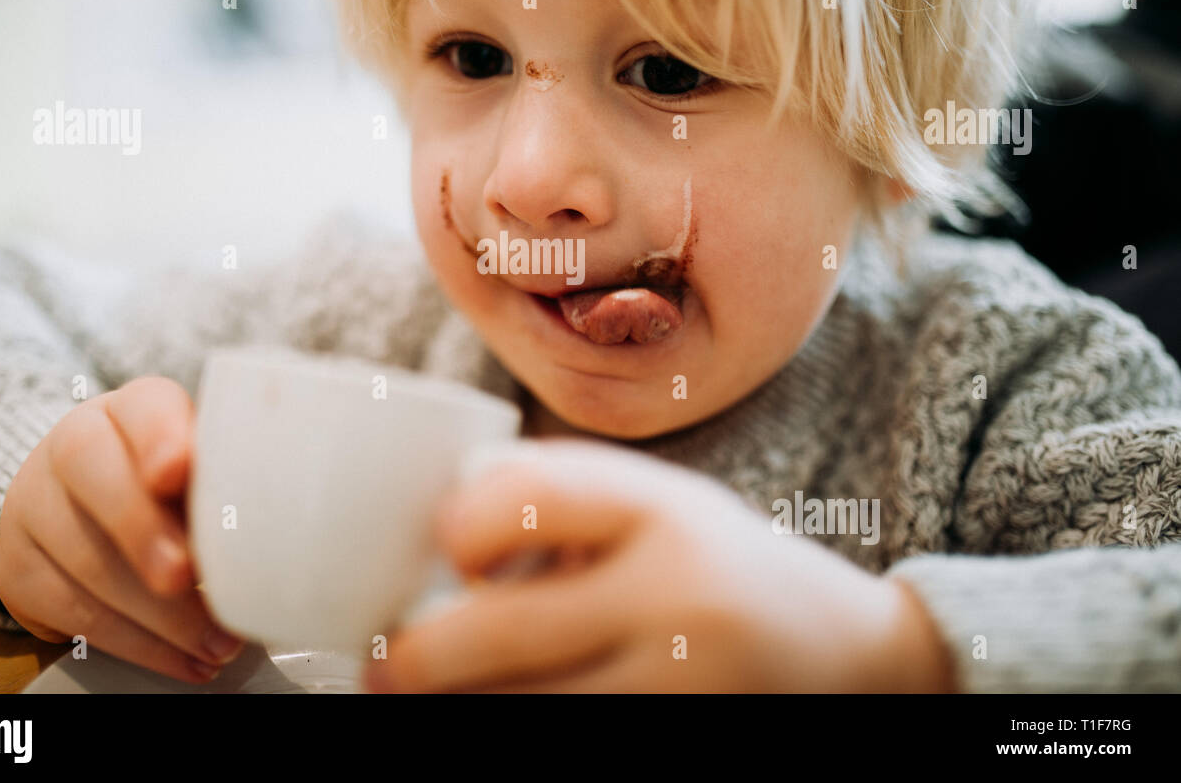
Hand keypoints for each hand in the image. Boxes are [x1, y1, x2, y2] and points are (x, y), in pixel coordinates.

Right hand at [0, 376, 244, 682]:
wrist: (74, 505)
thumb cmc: (164, 487)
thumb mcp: (201, 467)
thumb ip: (236, 480)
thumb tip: (298, 529)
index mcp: (131, 411)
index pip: (143, 406)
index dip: (160, 436)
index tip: (178, 470)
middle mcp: (73, 445)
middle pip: (95, 473)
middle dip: (145, 530)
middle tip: (187, 576)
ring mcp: (34, 505)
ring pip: (84, 556)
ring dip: (157, 613)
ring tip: (217, 642)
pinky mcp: (17, 568)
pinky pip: (71, 610)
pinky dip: (136, 643)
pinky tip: (183, 659)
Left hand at [362, 438, 956, 691]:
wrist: (855, 659)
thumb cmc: (724, 565)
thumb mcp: (662, 502)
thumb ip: (559, 496)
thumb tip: (429, 540)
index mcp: (665, 512)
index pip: (516, 503)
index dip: (457, 531)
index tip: (451, 554)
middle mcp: (676, 602)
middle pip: (490, 637)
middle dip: (413, 657)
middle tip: (386, 662)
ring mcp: (681, 691)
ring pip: (515, 713)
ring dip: (455, 705)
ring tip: (436, 692)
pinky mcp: (674, 744)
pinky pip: (560, 745)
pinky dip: (514, 725)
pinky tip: (504, 706)